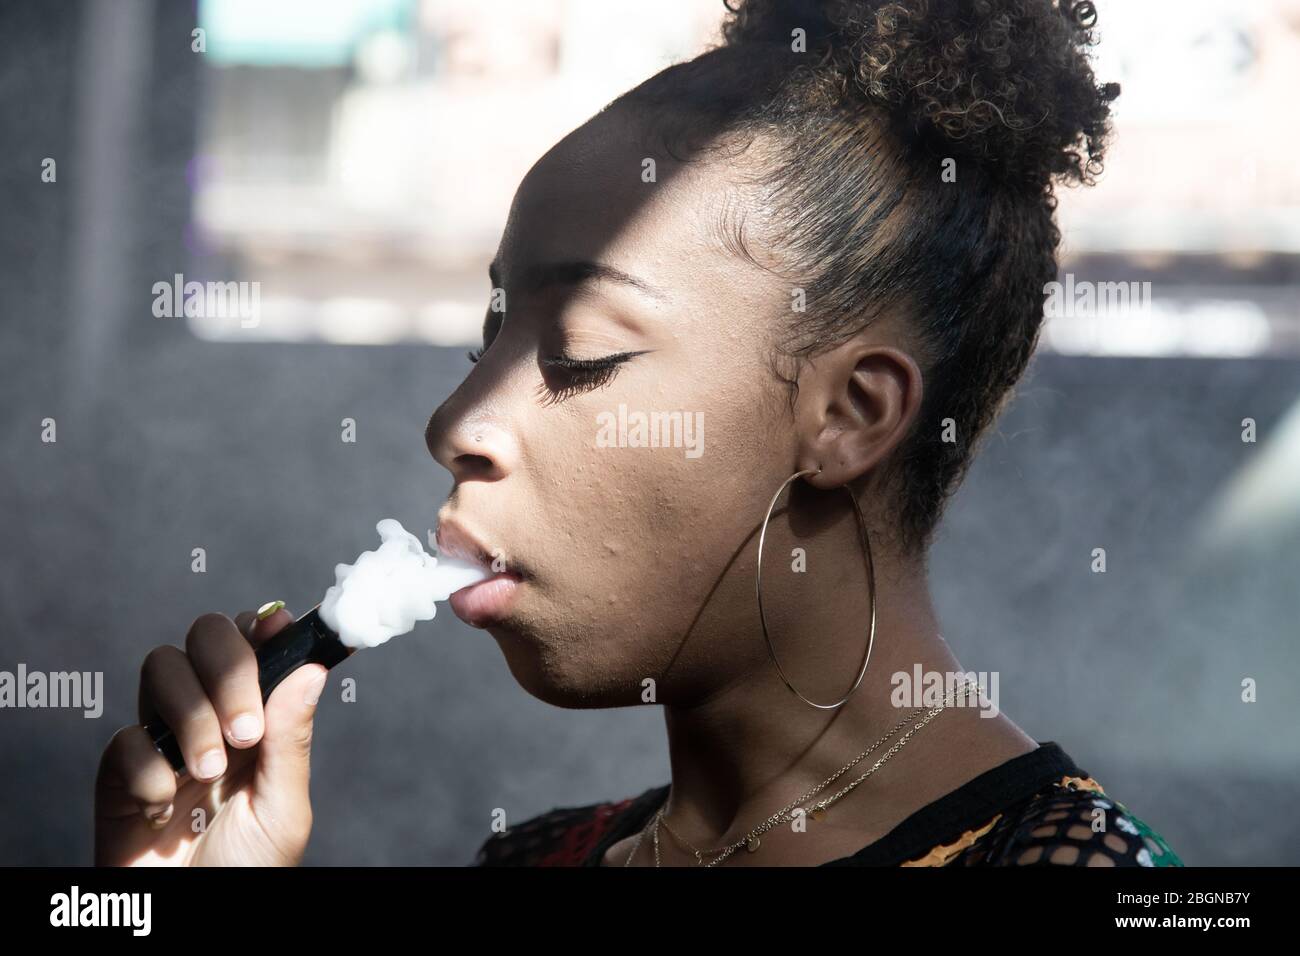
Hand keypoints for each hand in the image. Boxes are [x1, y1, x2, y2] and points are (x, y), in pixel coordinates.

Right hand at [94, 607, 327, 865]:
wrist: (195, 919)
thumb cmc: (247, 868)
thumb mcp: (284, 806)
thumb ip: (293, 739)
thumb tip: (312, 669)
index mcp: (258, 715)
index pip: (256, 643)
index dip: (266, 626)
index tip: (278, 629)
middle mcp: (210, 713)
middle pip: (205, 635)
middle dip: (227, 668)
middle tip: (247, 730)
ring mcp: (164, 736)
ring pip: (162, 667)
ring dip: (192, 717)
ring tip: (209, 774)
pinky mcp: (120, 771)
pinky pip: (126, 738)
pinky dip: (149, 771)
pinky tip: (164, 809)